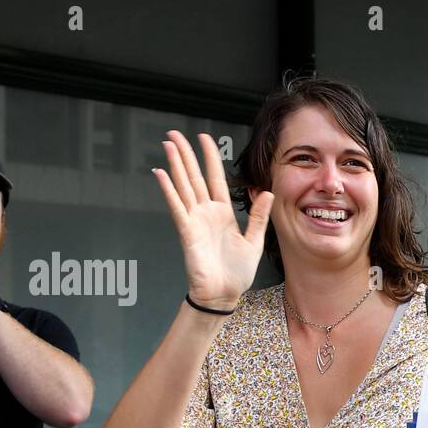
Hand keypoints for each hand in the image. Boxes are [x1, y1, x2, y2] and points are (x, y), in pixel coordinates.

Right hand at [153, 131, 273, 309]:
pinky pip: (176, 206)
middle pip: (194, 177)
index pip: (216, 178)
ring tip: (168, 144)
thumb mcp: (254, 241)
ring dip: (175, 164)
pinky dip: (169, 189)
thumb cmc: (237, 273)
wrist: (224, 294)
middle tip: (175, 133)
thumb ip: (258, 216)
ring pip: (183, 186)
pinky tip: (161, 173)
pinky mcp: (186, 231)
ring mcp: (194, 220)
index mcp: (223, 213)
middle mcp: (206, 213)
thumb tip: (266, 192)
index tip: (204, 138)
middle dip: (186, 154)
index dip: (210, 158)